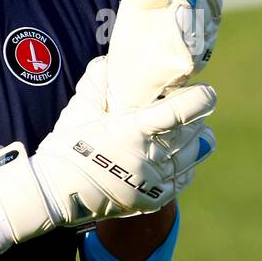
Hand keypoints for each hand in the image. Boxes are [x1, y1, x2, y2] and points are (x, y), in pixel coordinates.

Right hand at [0, 55, 216, 251]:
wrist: (54, 194)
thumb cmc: (66, 147)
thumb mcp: (79, 110)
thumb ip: (98, 82)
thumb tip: (112, 61)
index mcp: (130, 131)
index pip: (178, 112)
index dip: (199, 100)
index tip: (207, 92)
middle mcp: (146, 158)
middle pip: (190, 133)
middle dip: (197, 117)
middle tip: (195, 105)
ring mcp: (150, 182)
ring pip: (192, 156)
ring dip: (198, 139)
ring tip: (197, 129)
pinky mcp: (151, 200)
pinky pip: (182, 179)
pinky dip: (187, 165)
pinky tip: (184, 156)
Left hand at [106, 0, 223, 113]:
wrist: (125, 83)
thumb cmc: (138, 40)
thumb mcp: (138, 1)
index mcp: (197, 9)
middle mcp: (203, 30)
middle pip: (209, 0)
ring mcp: (194, 50)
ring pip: (201, 22)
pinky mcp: (179, 69)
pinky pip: (187, 50)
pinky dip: (185, 31)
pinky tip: (178, 13)